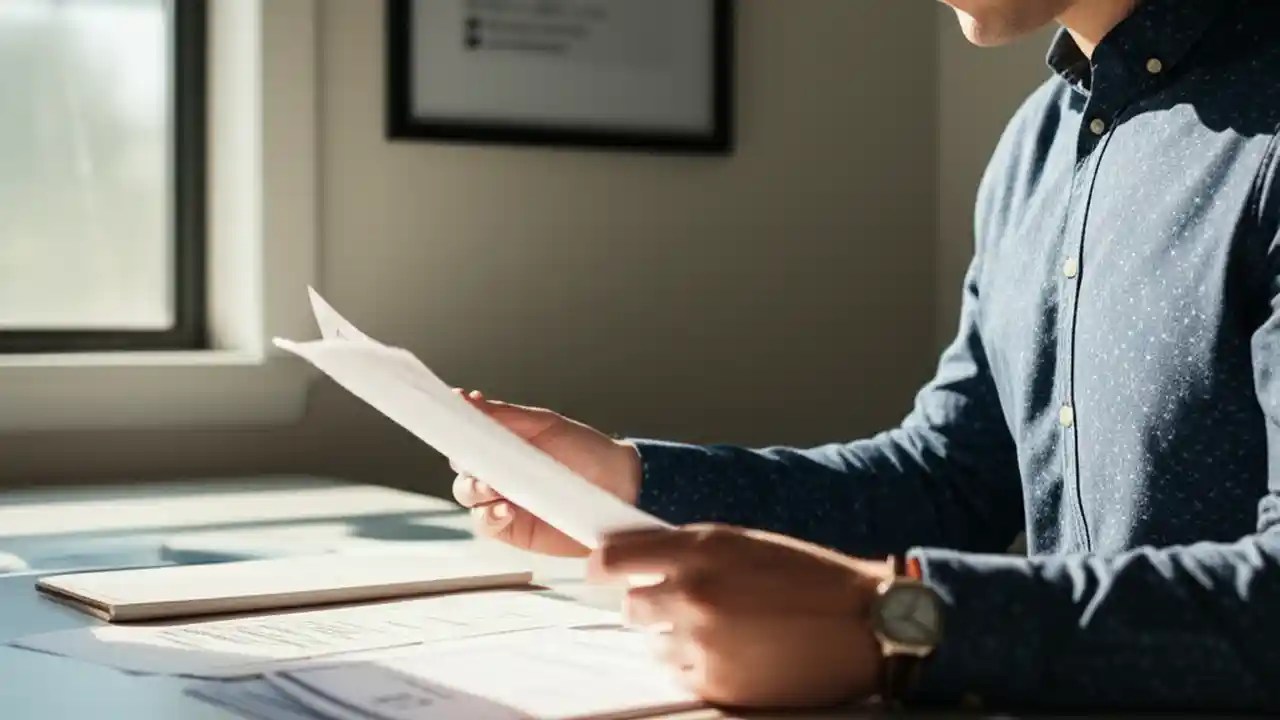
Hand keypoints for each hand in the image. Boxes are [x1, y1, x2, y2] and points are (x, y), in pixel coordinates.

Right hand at [450, 390, 642, 556]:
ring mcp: (502, 501)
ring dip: (473, 491)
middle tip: (477, 464)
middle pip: (461, 469)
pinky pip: (486, 524)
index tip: (449, 422)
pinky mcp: (513, 529)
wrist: (621, 486)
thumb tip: (466, 398)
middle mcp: (497, 472)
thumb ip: (505, 416)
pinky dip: (488, 517)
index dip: (454, 432)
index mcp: (501, 444)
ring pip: (467, 496)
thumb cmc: (586, 450)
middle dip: (464, 466)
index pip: (465, 439)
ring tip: (493, 489)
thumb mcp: (545, 425)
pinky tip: (504, 510)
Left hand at [591, 524, 890, 708]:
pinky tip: (735, 653)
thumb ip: (688, 548)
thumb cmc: (811, 577)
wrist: (863, 622)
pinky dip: (698, 667)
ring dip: (676, 639)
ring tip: (722, 631)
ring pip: (654, 644)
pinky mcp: (717, 683)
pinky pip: (680, 675)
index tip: (604, 574)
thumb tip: (639, 559)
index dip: (602, 568)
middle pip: (630, 605)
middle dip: (652, 607)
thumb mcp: (743, 541)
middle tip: (684, 606)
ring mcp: (703, 641)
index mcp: (700, 548)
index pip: (613, 558)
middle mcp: (694, 592)